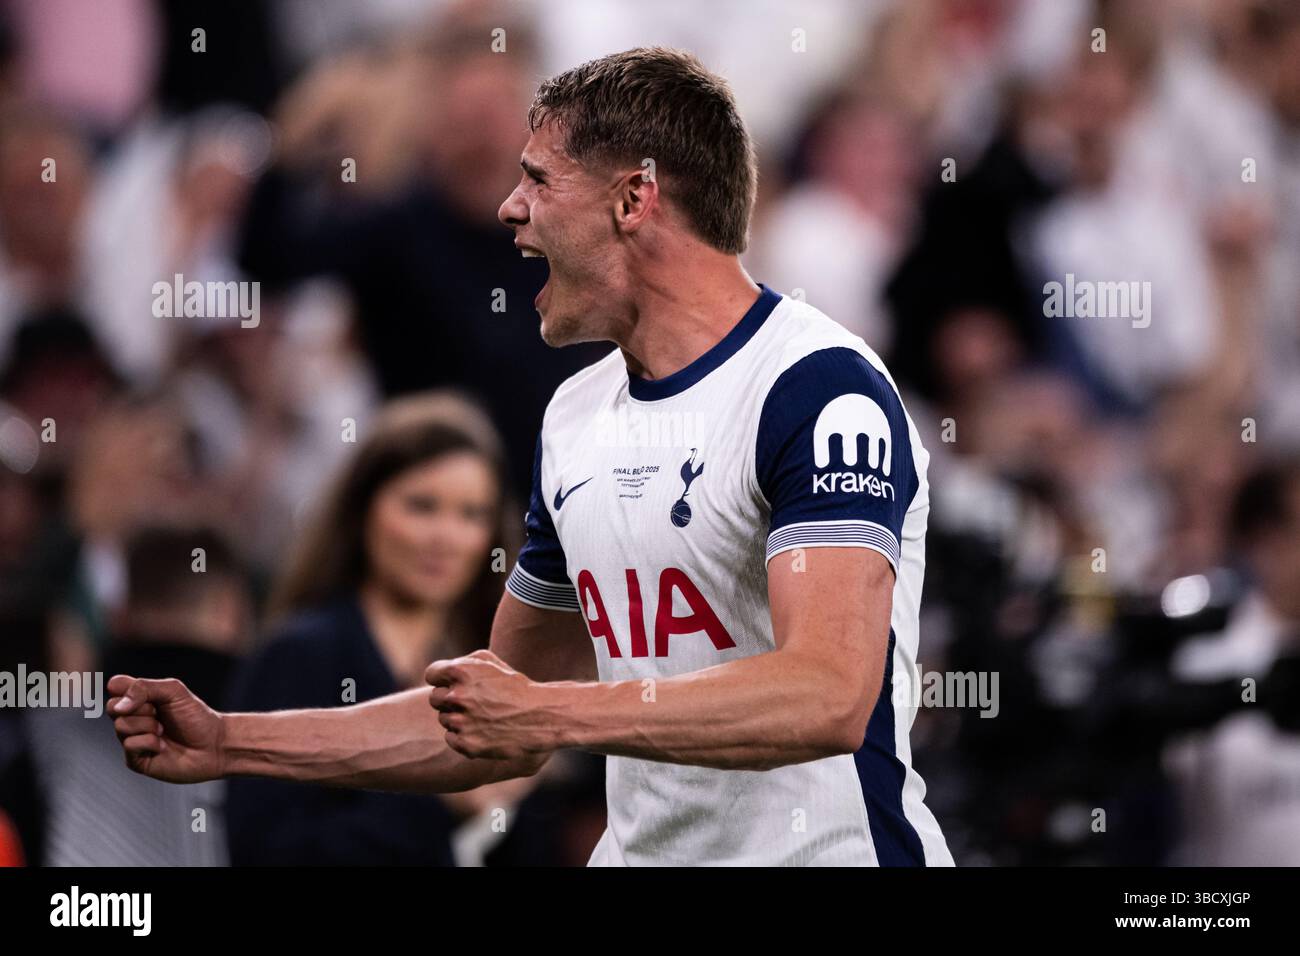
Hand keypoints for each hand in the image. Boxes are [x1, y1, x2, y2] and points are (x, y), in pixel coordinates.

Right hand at [106, 675, 227, 783]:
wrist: (214, 745)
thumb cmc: (196, 716)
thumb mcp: (173, 691)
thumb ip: (144, 688)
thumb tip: (119, 705)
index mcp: (139, 698)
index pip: (115, 686)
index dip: (126, 689)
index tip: (149, 695)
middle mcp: (132, 718)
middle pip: (112, 706)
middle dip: (140, 708)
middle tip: (159, 713)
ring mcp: (132, 738)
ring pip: (121, 726)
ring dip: (148, 725)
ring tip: (164, 730)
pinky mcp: (135, 759)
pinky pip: (129, 745)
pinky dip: (149, 742)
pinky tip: (163, 746)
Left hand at [425, 650, 554, 759]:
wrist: (539, 716)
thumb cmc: (514, 685)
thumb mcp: (490, 662)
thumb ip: (461, 663)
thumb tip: (441, 673)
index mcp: (460, 672)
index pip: (431, 675)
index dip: (442, 679)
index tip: (454, 684)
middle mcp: (457, 696)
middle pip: (435, 699)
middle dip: (449, 700)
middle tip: (472, 702)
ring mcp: (461, 722)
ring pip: (444, 719)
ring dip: (458, 718)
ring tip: (482, 715)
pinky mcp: (466, 744)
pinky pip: (450, 738)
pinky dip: (463, 736)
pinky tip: (482, 730)